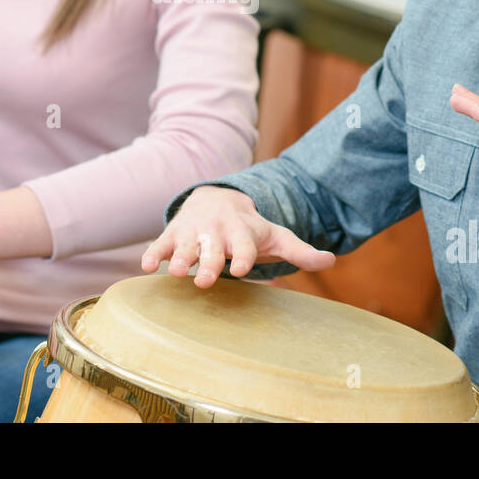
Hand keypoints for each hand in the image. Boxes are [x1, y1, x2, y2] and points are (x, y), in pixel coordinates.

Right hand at [141, 185, 335, 287]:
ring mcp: (193, 232)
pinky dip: (153, 254)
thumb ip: (300, 252)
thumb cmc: (250, 227)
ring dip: (181, 258)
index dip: (243, 257)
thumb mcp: (276, 236)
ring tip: (177, 272)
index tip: (243, 270)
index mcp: (242, 232)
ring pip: (186, 246)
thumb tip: (332, 260)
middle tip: (205, 280)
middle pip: (213, 249)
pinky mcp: (173, 234)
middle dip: (210, 263)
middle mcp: (216, 230)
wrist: (216, 197)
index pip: (244, 246)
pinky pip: (161, 244)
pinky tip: (146, 267)